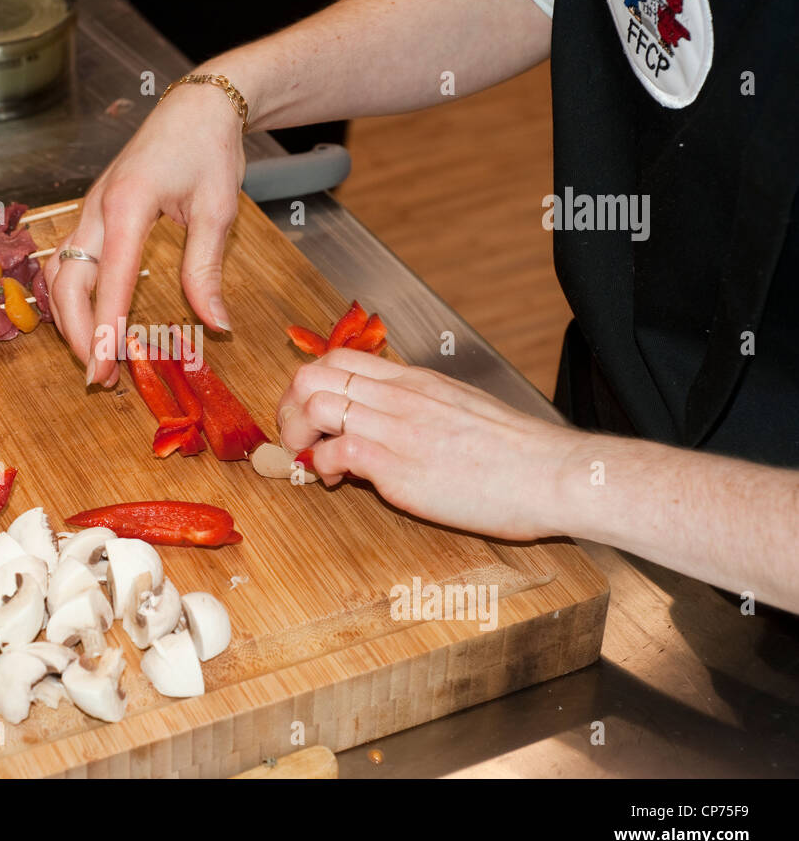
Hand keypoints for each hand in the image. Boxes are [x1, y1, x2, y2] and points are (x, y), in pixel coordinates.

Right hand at [44, 79, 246, 385]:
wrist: (197, 103)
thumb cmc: (209, 149)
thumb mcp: (217, 210)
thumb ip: (206, 269)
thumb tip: (214, 324)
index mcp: (127, 206)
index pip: (109, 282)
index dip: (104, 330)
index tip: (105, 369)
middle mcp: (96, 208)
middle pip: (66, 282)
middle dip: (77, 333)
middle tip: (98, 376)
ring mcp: (88, 209)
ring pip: (58, 272)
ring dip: (67, 317)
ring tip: (93, 354)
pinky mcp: (92, 211)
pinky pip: (66, 260)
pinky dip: (69, 295)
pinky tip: (87, 319)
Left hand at [276, 349, 583, 540]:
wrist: (552, 474)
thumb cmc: (517, 453)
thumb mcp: (461, 409)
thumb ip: (420, 408)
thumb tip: (390, 420)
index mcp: (414, 381)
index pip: (338, 358)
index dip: (308, 384)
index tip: (308, 412)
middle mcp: (398, 396)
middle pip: (311, 375)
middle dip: (288, 407)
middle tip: (297, 438)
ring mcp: (395, 428)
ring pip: (314, 407)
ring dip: (298, 437)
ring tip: (313, 461)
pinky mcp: (397, 466)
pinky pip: (333, 453)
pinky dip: (321, 469)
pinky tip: (338, 482)